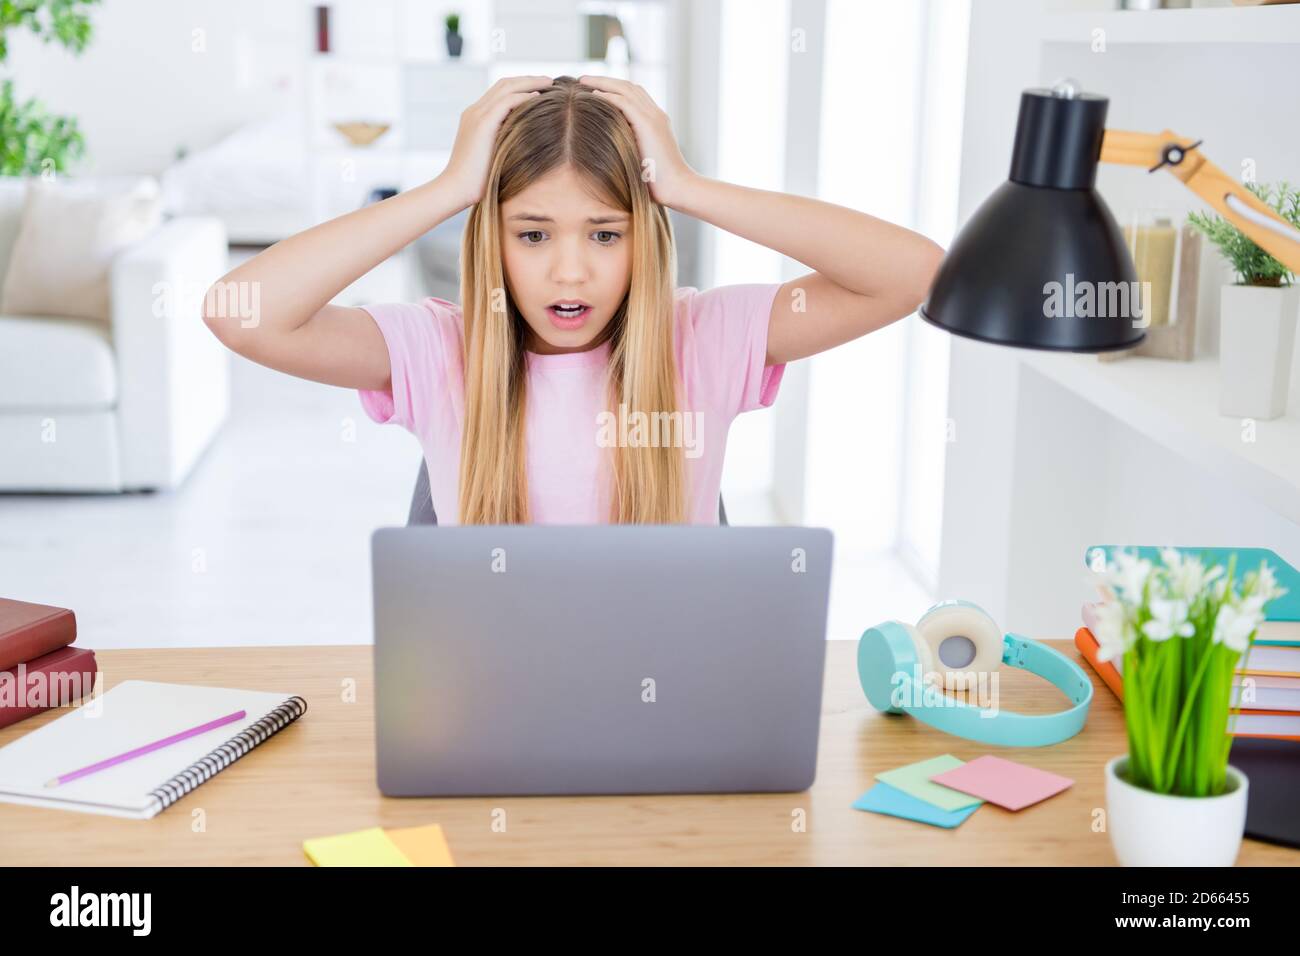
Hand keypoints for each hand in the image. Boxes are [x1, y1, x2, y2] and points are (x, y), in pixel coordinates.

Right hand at [441, 75, 553, 205]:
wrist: (455, 189)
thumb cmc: (476, 182)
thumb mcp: (493, 157)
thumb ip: (504, 144)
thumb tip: (527, 146)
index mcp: (475, 118)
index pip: (500, 92)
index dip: (521, 87)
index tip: (541, 90)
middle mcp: (474, 111)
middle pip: (504, 84)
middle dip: (528, 79)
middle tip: (550, 81)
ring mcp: (477, 115)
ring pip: (506, 87)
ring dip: (530, 83)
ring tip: (550, 83)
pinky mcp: (482, 124)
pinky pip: (507, 101)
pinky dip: (524, 96)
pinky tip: (539, 97)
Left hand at [577, 75, 696, 208]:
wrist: (678, 188)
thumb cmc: (659, 183)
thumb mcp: (641, 160)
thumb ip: (630, 149)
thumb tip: (609, 153)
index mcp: (656, 122)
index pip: (634, 95)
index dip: (614, 89)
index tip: (593, 89)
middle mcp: (656, 115)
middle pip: (628, 87)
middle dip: (605, 80)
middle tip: (583, 79)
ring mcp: (653, 117)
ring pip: (625, 89)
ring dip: (602, 82)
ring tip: (583, 81)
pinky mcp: (648, 124)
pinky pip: (624, 102)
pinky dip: (608, 96)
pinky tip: (593, 95)